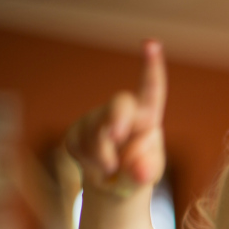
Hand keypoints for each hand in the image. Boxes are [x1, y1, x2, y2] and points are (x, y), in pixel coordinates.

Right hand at [66, 39, 166, 194]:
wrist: (112, 184)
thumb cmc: (137, 174)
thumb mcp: (146, 178)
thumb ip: (144, 174)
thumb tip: (142, 172)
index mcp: (147, 117)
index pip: (151, 90)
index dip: (151, 67)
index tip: (151, 44)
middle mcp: (122, 112)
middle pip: (119, 105)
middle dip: (116, 118)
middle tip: (116, 135)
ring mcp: (97, 118)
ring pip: (96, 135)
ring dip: (104, 159)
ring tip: (113, 169)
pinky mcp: (77, 131)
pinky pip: (79, 146)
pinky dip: (89, 163)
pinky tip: (96, 166)